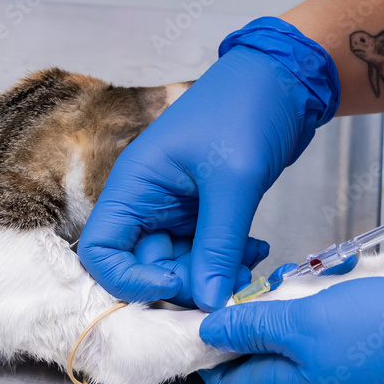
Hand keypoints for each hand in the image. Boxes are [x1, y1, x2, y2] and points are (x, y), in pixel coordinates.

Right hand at [78, 17, 339, 308]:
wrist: (282, 79)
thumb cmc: (245, 109)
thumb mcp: (233, 180)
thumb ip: (219, 246)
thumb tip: (211, 303)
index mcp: (134, 185)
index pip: (101, 252)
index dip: (131, 280)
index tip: (178, 283)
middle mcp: (147, 200)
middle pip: (145, 266)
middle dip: (186, 282)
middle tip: (230, 281)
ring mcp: (176, 208)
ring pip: (180, 265)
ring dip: (214, 275)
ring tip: (250, 265)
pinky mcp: (204, 212)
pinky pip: (206, 253)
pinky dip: (228, 261)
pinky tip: (257, 251)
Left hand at [198, 277, 383, 383]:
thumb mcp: (305, 324)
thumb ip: (255, 326)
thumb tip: (209, 330)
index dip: (208, 354)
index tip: (200, 313)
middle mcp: (310, 383)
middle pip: (260, 358)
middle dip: (251, 319)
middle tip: (253, 283)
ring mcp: (339, 365)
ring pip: (296, 336)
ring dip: (289, 303)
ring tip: (296, 275)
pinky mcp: (365, 345)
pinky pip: (329, 323)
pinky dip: (323, 300)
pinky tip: (331, 277)